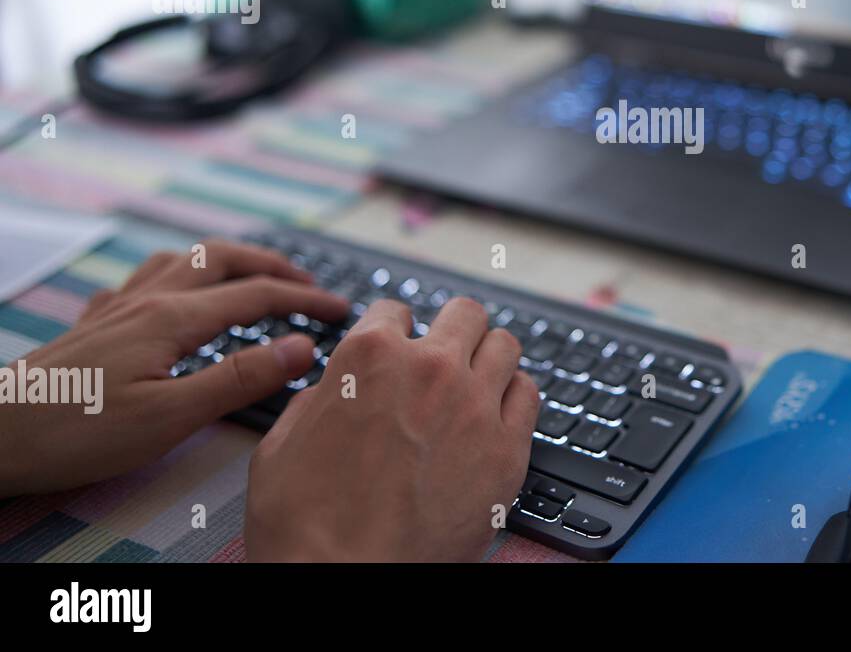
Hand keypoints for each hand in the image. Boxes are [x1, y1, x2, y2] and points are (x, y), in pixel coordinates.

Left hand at [0, 241, 347, 495]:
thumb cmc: (75, 432)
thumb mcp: (170, 417)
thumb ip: (239, 377)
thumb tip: (300, 346)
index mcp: (171, 319)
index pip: (257, 294)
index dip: (305, 298)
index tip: (341, 309)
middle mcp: (146, 300)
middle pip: (222, 259)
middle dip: (272, 265)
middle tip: (306, 283)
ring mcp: (117, 307)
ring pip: (182, 259)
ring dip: (226, 259)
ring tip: (251, 274)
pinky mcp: (93, 324)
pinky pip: (145, 277)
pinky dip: (178, 273)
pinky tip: (174, 291)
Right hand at [244, 297, 538, 561]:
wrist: (344, 581)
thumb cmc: (305, 526)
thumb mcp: (280, 445)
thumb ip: (315, 400)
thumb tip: (330, 391)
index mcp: (368, 357)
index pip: (395, 310)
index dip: (394, 331)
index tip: (398, 346)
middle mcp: (429, 369)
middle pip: (464, 314)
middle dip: (451, 331)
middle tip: (445, 355)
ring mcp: (475, 406)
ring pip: (505, 346)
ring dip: (488, 358)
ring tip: (476, 381)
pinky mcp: (507, 449)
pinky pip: (529, 395)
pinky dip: (514, 397)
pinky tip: (497, 412)